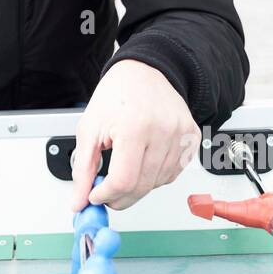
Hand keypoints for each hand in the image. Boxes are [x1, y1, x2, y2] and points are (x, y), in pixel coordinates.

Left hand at [71, 59, 199, 210]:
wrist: (143, 72)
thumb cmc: (117, 94)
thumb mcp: (89, 129)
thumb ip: (83, 170)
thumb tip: (80, 201)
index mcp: (135, 126)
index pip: (123, 180)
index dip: (106, 195)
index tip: (95, 196)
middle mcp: (163, 131)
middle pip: (142, 186)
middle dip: (119, 198)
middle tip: (105, 193)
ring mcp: (181, 135)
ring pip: (158, 184)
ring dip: (137, 187)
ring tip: (124, 169)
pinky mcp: (192, 138)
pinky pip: (173, 173)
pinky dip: (155, 177)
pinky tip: (143, 162)